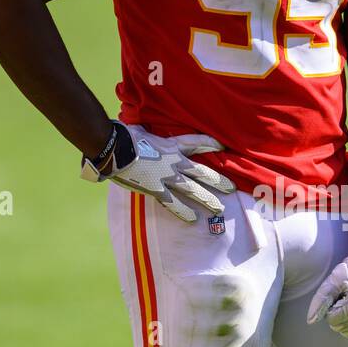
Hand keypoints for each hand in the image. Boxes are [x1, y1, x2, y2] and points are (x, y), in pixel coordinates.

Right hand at [80, 121, 235, 221]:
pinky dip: (184, 211)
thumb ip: (146, 131)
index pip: (196, 143)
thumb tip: (139, 127)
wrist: (114, 148)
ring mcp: (167, 177)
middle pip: (202, 172)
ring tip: (220, 208)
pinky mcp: (157, 190)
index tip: (223, 146)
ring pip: (193, 189)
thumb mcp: (140, 128)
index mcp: (171, 145)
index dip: (210, 144)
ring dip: (208, 199)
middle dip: (218, 180)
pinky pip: (174, 203)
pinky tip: (194, 219)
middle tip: (232, 188)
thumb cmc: (124, 135)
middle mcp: (175, 162)